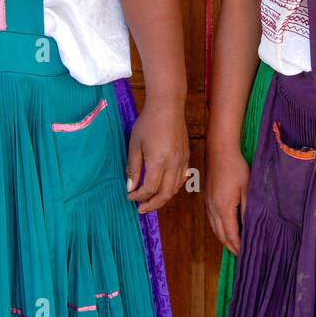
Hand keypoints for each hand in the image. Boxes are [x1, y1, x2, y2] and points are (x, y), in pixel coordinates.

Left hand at [125, 99, 188, 213]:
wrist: (168, 107)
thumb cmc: (148, 123)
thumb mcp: (135, 145)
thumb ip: (133, 168)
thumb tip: (131, 187)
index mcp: (159, 162)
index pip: (150, 189)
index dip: (139, 196)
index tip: (130, 196)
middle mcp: (173, 164)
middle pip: (165, 194)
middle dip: (152, 204)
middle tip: (141, 209)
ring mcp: (182, 161)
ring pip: (175, 189)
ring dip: (162, 198)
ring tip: (151, 200)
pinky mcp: (186, 157)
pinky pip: (181, 179)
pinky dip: (172, 187)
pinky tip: (164, 187)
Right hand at [204, 143, 249, 255]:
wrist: (220, 152)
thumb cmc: (236, 168)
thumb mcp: (247, 189)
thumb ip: (248, 210)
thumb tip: (250, 227)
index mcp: (224, 208)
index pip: (230, 234)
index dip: (238, 246)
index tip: (245, 255)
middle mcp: (213, 209)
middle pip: (220, 234)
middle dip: (230, 246)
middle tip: (241, 255)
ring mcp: (208, 204)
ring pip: (214, 228)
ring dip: (224, 239)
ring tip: (234, 246)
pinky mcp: (207, 199)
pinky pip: (212, 220)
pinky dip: (219, 229)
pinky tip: (225, 229)